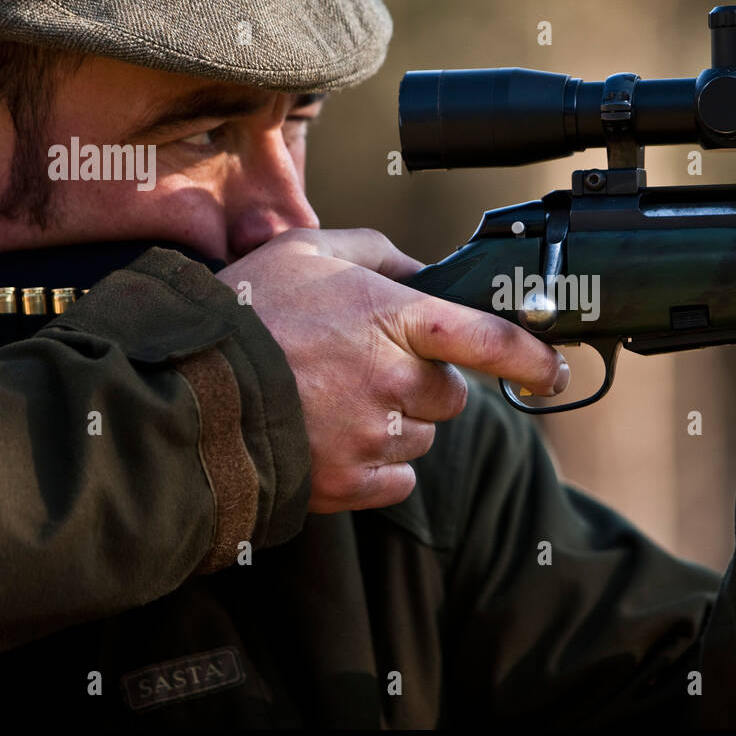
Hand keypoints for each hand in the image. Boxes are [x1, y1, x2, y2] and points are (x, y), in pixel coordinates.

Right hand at [217, 228, 567, 513]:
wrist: (181, 390)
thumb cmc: (243, 313)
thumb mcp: (307, 251)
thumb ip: (377, 253)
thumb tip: (421, 270)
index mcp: (395, 318)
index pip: (493, 341)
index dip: (536, 358)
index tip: (553, 369)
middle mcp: (395, 380)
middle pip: (453, 397)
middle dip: (426, 386)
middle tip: (369, 370)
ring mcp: (374, 437)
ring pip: (421, 439)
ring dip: (396, 425)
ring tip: (333, 402)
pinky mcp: (351, 484)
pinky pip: (396, 481)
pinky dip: (376, 467)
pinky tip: (331, 439)